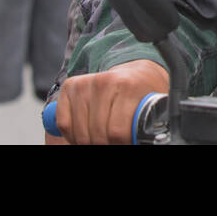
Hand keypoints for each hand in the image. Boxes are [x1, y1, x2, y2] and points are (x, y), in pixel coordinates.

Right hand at [54, 59, 169, 144]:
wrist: (136, 71)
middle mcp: (104, 81)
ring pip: (79, 131)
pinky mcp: (70, 87)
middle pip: (97, 134)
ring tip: (101, 139)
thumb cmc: (143, 93)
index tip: (126, 143)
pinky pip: (64, 123)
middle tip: (113, 142)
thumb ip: (145, 121)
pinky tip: (86, 133)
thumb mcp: (152, 105)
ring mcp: (85, 83)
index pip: (117, 131)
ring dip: (88, 141)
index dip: (121, 144)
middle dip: (105, 144)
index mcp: (128, 86)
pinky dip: (72, 135)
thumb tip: (147, 139)